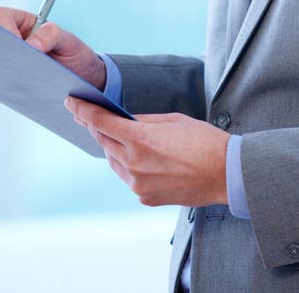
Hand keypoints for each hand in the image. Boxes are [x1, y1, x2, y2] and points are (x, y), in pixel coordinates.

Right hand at [0, 6, 106, 89]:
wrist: (83, 78)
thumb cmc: (75, 53)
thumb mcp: (69, 41)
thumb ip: (52, 35)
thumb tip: (30, 45)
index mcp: (24, 22)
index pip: (1, 16)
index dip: (3, 27)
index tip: (17, 44)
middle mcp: (14, 39)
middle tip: (12, 64)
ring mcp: (12, 59)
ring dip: (1, 69)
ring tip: (20, 78)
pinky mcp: (13, 78)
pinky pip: (2, 79)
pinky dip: (7, 83)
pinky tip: (19, 89)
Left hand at [66, 99, 228, 206]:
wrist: (227, 174)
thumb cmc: (205, 141)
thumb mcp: (173, 120)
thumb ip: (144, 120)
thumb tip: (127, 120)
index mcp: (141, 139)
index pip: (100, 123)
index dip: (83, 111)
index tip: (71, 102)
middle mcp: (134, 164)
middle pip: (104, 142)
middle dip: (97, 128)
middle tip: (91, 116)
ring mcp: (138, 184)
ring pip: (114, 161)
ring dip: (114, 147)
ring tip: (122, 136)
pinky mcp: (145, 197)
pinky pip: (128, 177)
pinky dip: (129, 165)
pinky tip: (143, 157)